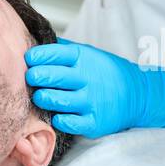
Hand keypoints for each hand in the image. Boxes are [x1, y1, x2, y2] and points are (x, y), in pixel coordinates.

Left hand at [24, 38, 164, 137]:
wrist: (136, 94)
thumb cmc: (103, 73)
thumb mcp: (88, 54)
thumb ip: (62, 50)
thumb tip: (34, 41)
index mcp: (84, 58)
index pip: (57, 54)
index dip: (39, 56)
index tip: (28, 59)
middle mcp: (87, 79)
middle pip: (55, 77)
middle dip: (37, 76)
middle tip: (29, 78)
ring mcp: (91, 101)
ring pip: (59, 100)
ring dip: (44, 98)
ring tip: (39, 96)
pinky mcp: (94, 122)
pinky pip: (71, 123)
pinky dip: (60, 120)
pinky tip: (56, 115)